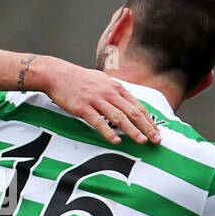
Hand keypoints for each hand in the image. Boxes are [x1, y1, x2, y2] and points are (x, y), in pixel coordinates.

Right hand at [30, 56, 160, 145]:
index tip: (157, 132)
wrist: (58, 74)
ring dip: (132, 130)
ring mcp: (96, 100)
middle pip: (132, 112)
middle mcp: (109, 93)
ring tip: (142, 141)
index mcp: (116, 87)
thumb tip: (128, 102)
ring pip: (118, 117)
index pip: (138, 106)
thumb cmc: (80, 79)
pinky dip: (108, 132)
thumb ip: (116, 92)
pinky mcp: (83, 107)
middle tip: (156, 140)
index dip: (149, 120)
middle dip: (146, 127)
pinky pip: (98, 122)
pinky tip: (116, 141)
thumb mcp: (102, 81)